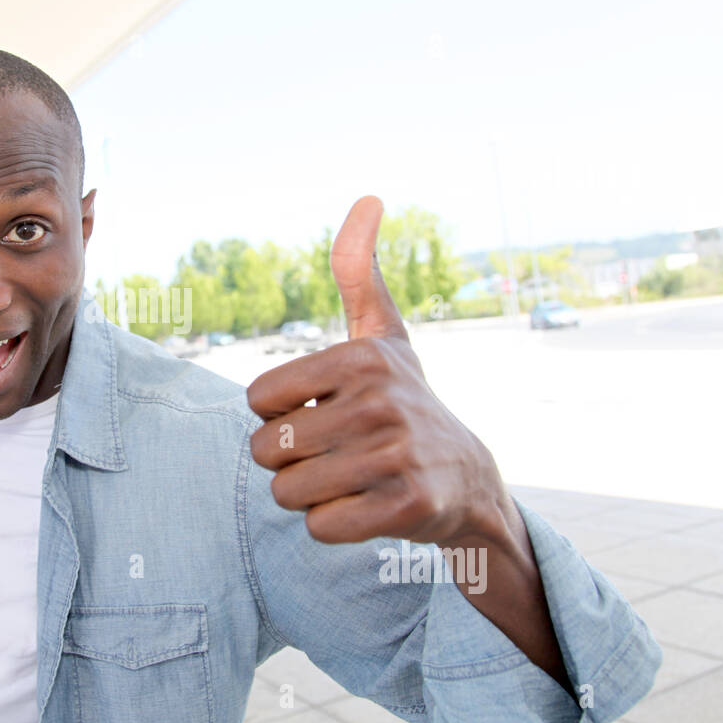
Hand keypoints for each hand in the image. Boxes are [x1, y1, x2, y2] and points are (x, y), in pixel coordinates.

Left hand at [247, 195, 510, 546]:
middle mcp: (381, 400)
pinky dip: (334, 525)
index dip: (277, 415)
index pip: (256, 400)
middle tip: (336, 452)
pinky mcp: (406, 506)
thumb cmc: (404, 400)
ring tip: (352, 477)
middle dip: (289, 461)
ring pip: (288, 493)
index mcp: (360, 357)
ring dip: (309, 495)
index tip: (321, 412)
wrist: (467, 477)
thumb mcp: (384, 334)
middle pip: (266, 451)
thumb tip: (369, 196)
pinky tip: (369, 505)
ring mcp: (396, 454)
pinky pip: (321, 527)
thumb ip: (359, 272)